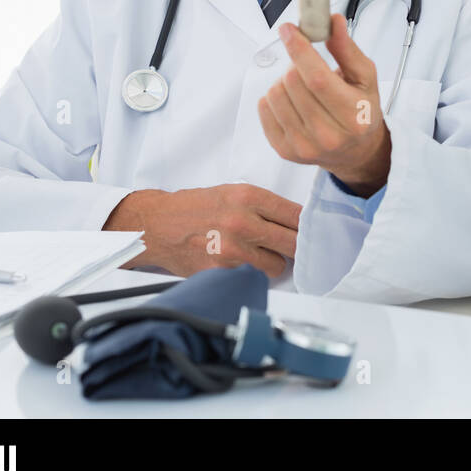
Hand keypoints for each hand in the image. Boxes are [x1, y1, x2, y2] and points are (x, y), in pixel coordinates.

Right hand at [102, 183, 300, 278]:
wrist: (158, 225)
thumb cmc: (197, 208)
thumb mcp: (233, 192)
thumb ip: (265, 206)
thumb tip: (297, 222)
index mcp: (248, 197)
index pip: (296, 215)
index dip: (307, 226)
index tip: (311, 232)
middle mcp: (243, 222)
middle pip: (294, 242)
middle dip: (296, 247)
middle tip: (291, 248)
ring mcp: (233, 250)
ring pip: (277, 266)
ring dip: (272, 263)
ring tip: (257, 254)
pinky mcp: (222, 272)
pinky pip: (254, 278)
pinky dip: (252, 275)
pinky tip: (240, 264)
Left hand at [258, 13, 390, 196]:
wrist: (355, 152)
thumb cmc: (360, 111)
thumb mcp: (364, 78)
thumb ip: (347, 49)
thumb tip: (333, 22)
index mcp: (353, 115)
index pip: (317, 78)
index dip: (299, 49)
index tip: (289, 30)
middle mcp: (328, 135)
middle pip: (292, 82)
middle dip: (296, 64)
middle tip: (308, 66)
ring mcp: (304, 146)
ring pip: (274, 93)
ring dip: (285, 82)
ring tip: (303, 88)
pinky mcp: (284, 150)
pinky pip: (264, 108)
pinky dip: (275, 98)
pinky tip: (293, 102)